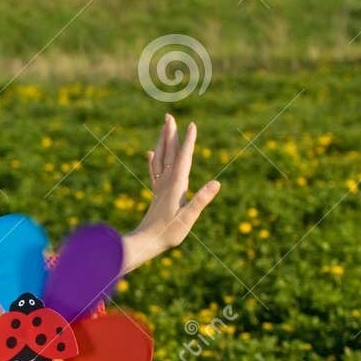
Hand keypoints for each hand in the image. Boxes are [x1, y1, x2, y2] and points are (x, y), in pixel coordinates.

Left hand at [121, 115, 220, 272]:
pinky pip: (154, 172)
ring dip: (162, 142)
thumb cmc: (167, 234)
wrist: (144, 244)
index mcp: (176, 186)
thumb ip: (201, 200)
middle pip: (168, 154)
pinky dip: (153, 161)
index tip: (192, 125)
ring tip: (163, 128)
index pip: (183, 159)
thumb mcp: (187, 218)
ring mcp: (160, 188)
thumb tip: (216, 183)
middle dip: (170, 134)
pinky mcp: (156, 195)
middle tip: (169, 116)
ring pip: (160, 159)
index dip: (188, 142)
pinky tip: (150, 154)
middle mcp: (166, 183)